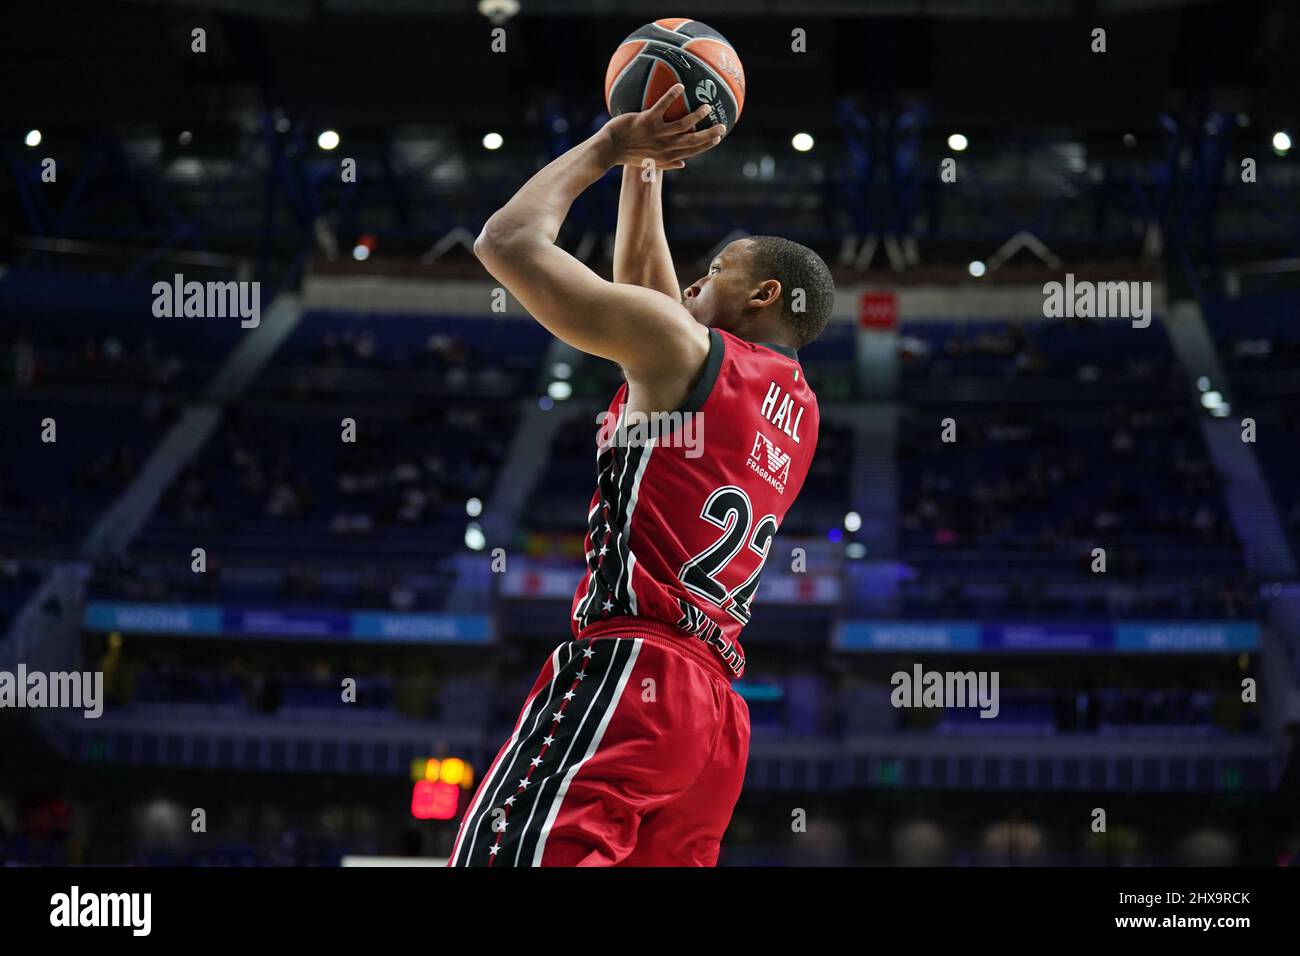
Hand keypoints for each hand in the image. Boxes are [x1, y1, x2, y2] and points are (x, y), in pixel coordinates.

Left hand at [600, 84, 723, 169]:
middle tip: (723, 125)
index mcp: (666, 157)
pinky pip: (661, 106)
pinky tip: (680, 87)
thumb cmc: (629, 154)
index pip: (691, 152)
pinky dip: (671, 96)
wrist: (609, 149)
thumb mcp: (650, 164)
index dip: (706, 145)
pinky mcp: (646, 121)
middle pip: (693, 141)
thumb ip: (667, 164)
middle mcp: (665, 147)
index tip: (718, 138)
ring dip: (696, 115)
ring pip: (682, 125)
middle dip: (709, 134)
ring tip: (707, 107)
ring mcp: (656, 134)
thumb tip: (683, 165)